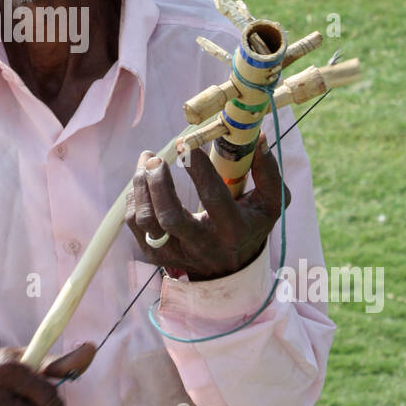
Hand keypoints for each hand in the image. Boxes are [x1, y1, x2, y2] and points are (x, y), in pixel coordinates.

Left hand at [124, 135, 289, 281]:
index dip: (198, 170)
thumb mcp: (270, 203)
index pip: (213, 198)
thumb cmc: (250, 225)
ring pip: (148, 222)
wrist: (231, 268)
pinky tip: (141, 180)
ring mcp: (176, 252)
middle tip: (155, 157)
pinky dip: (135, 199)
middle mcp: (203, 244)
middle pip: (171, 217)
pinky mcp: (156, 255)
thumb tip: (258, 137)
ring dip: (141, 188)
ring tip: (146, 161)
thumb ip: (267, 172)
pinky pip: (136, 226)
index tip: (186, 144)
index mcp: (233, 229)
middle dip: (158, 183)